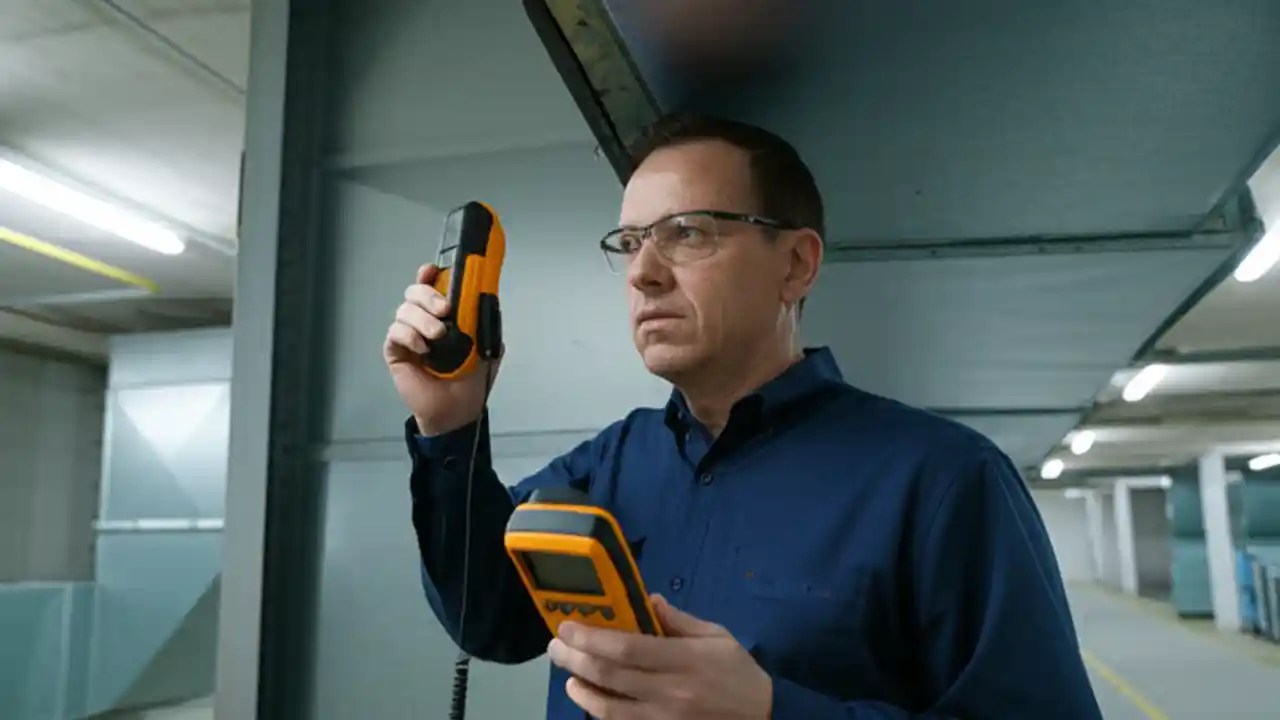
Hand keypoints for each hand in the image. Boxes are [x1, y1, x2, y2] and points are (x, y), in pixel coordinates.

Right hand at [383, 263, 499, 435]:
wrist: (457, 409)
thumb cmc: (472, 379)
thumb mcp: (487, 346)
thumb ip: (483, 321)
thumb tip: (484, 297)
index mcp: (445, 315)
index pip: (432, 285)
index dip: (429, 274)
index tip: (434, 271)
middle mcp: (424, 320)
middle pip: (414, 291)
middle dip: (428, 294)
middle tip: (445, 310)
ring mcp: (408, 335)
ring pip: (404, 309)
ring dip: (422, 319)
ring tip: (438, 336)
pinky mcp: (395, 351)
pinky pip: (395, 332)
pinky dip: (409, 336)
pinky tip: (423, 350)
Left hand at [547, 594, 771, 718]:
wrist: (762, 717)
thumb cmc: (738, 673)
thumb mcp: (717, 636)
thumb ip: (679, 620)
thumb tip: (648, 599)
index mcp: (685, 659)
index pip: (628, 648)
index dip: (592, 638)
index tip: (569, 626)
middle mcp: (671, 690)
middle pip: (612, 676)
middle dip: (577, 659)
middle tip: (557, 646)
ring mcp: (664, 717)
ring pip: (611, 707)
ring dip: (582, 690)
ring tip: (567, 674)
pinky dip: (601, 711)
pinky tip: (589, 698)